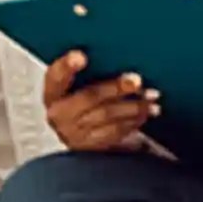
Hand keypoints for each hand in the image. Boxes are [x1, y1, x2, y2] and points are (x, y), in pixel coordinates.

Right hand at [43, 50, 161, 151]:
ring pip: (107, 116)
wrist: (78, 137)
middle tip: (136, 80)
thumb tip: (115, 54)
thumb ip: (89, 71)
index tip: (81, 56)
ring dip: (133, 105)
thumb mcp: (75, 85)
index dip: (66, 66)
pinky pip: (116, 132)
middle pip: (89, 97)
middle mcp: (59, 115)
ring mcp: (75, 134)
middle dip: (115, 87)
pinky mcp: (92, 147)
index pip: (55, 77)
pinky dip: (134, 120)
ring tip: (150, 96)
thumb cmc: (79, 102)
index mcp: (53, 93)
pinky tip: (146, 112)